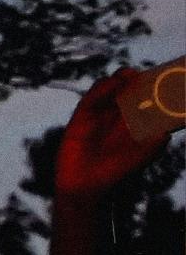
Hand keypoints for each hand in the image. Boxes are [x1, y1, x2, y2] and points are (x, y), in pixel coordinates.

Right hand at [52, 68, 172, 204]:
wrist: (86, 181)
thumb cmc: (119, 168)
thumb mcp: (147, 151)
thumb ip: (160, 135)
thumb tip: (170, 120)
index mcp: (139, 119)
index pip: (151, 96)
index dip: (158, 85)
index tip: (169, 76)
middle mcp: (122, 112)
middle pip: (133, 86)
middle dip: (141, 77)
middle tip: (149, 73)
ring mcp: (103, 111)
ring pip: (114, 86)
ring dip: (123, 78)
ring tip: (130, 75)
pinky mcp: (84, 112)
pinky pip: (94, 95)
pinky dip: (104, 87)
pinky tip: (114, 83)